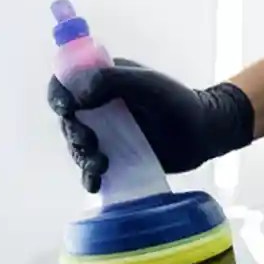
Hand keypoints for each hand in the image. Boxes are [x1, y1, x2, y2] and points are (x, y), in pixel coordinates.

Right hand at [47, 59, 253, 191]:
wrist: (204, 134)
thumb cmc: (179, 103)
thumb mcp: (147, 85)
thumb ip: (112, 81)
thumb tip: (77, 93)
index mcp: (101, 82)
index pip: (65, 84)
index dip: (59, 96)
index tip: (68, 109)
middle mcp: (99, 108)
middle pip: (68, 120)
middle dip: (73, 133)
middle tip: (91, 142)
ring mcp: (107, 135)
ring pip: (78, 147)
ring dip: (82, 157)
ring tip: (102, 165)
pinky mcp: (116, 159)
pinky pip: (92, 170)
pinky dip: (90, 177)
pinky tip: (96, 182)